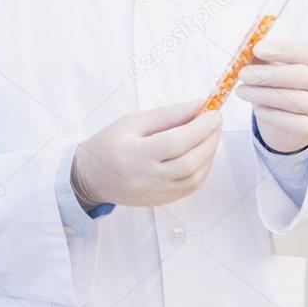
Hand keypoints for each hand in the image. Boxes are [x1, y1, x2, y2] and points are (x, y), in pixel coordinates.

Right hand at [71, 99, 222, 207]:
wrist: (91, 177)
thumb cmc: (110, 144)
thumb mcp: (133, 121)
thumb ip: (167, 114)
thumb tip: (199, 105)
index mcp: (136, 155)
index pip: (177, 142)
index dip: (200, 127)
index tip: (214, 112)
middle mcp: (148, 179)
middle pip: (190, 162)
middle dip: (210, 139)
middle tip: (216, 121)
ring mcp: (156, 193)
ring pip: (195, 177)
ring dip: (209, 154)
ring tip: (211, 134)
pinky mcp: (162, 201)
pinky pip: (191, 187)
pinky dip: (203, 169)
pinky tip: (202, 153)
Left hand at [235, 39, 307, 153]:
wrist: (289, 122)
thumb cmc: (280, 87)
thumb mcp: (271, 68)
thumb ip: (260, 58)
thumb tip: (243, 52)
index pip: (304, 52)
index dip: (282, 50)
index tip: (257, 49)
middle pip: (302, 76)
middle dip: (270, 75)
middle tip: (243, 74)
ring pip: (298, 101)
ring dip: (266, 95)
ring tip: (242, 92)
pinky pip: (296, 123)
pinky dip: (274, 116)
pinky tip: (258, 109)